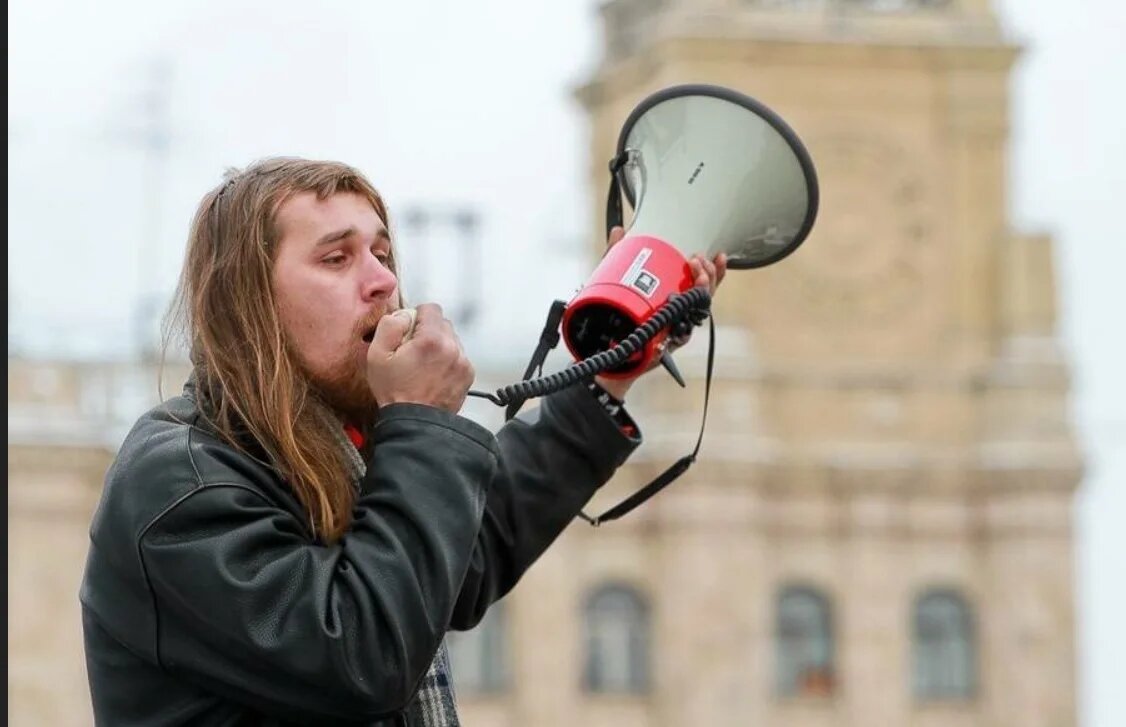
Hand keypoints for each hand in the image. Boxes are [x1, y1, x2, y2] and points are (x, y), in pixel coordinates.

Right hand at [365, 303, 473, 412]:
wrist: (415, 423)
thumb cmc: (394, 392)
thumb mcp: (377, 356)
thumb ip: (389, 326)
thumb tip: (404, 315)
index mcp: (431, 340)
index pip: (431, 308)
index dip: (416, 316)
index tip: (408, 332)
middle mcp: (452, 348)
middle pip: (442, 323)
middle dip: (427, 331)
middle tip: (413, 351)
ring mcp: (463, 362)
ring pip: (451, 339)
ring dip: (439, 346)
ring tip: (423, 365)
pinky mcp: (467, 374)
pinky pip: (458, 356)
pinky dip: (447, 360)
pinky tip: (433, 374)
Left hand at [594, 226, 727, 399]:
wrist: (603, 348)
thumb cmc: (615, 315)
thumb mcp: (615, 280)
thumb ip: (616, 255)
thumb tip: (619, 230)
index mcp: (675, 298)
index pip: (702, 284)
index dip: (714, 271)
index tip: (716, 255)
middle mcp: (680, 314)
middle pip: (706, 295)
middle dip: (709, 274)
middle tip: (697, 260)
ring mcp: (675, 329)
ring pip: (699, 310)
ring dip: (703, 289)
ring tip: (697, 274)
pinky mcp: (667, 344)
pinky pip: (683, 333)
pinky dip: (687, 320)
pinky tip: (686, 306)